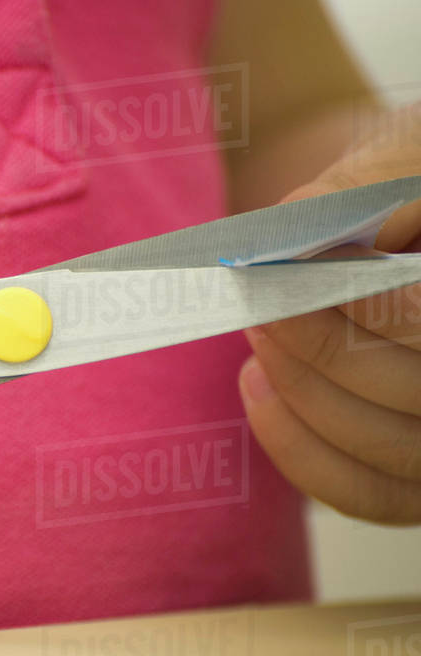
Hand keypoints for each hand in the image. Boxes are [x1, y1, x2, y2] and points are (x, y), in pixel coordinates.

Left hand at [239, 105, 420, 522]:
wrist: (414, 213)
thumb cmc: (419, 179)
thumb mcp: (413, 154)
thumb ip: (374, 183)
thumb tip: (292, 226)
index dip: (379, 307)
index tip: (294, 272)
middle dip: (326, 348)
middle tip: (260, 300)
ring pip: (395, 452)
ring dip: (305, 391)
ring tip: (257, 331)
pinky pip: (370, 494)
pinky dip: (302, 449)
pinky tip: (258, 383)